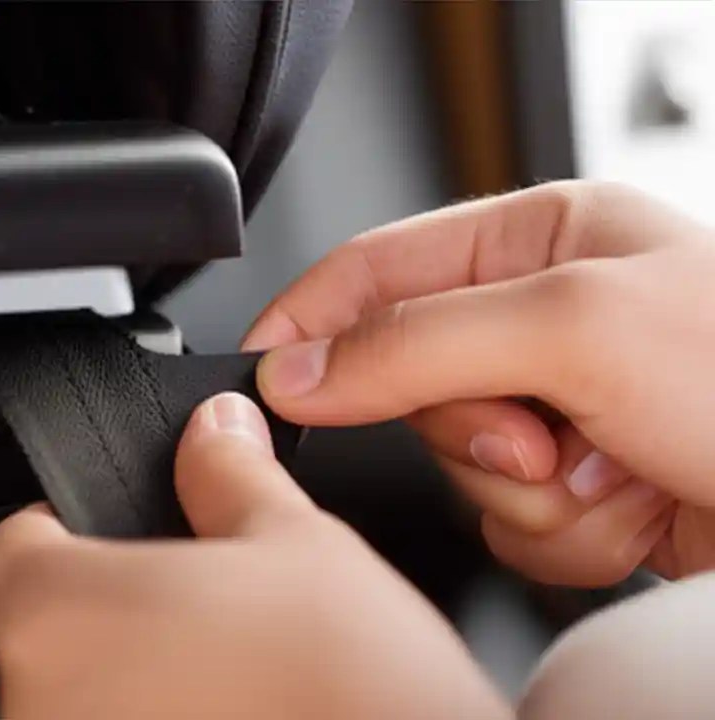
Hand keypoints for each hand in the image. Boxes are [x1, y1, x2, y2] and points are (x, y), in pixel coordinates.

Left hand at [0, 393, 506, 719]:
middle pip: (48, 634)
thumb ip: (230, 475)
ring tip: (232, 681)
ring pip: (83, 701)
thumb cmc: (353, 694)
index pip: (4, 553)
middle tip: (198, 611)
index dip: (55, 531)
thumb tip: (215, 428)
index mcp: (59, 615)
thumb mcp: (300, 546)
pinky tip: (231, 719)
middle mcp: (37, 704)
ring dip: (138, 685)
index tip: (105, 534)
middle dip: (116, 614)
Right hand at [244, 180, 714, 585]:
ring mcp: (570, 411)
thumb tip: (299, 368)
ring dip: (530, 493)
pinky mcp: (592, 487)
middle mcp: (551, 323)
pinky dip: (566, 536)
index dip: (310, 320)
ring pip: (460, 469)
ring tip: (611, 473)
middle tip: (538, 437)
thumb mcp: (571, 329)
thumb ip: (413, 345)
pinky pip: (513, 525)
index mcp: (543, 242)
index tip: (263, 375)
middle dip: (471, 432)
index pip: (377, 269)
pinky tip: (634, 510)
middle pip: (412, 385)